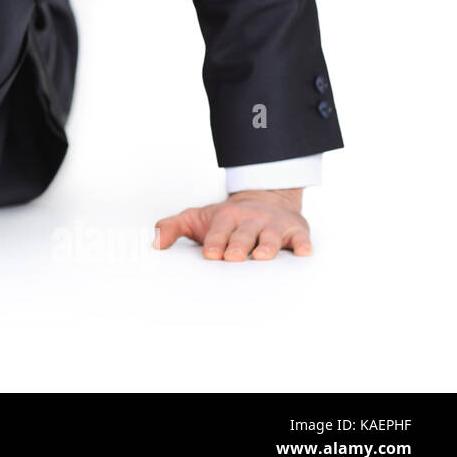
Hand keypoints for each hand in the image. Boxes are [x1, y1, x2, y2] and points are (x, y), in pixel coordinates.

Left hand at [153, 188, 311, 260]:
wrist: (264, 199)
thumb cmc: (228, 217)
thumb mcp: (197, 218)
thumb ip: (172, 228)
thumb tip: (153, 243)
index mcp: (227, 218)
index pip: (219, 231)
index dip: (214, 241)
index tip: (210, 253)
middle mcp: (251, 220)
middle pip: (244, 234)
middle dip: (238, 245)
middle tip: (233, 257)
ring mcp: (273, 226)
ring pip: (271, 237)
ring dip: (267, 246)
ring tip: (262, 256)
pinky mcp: (296, 232)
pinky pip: (301, 239)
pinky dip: (303, 245)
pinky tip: (303, 252)